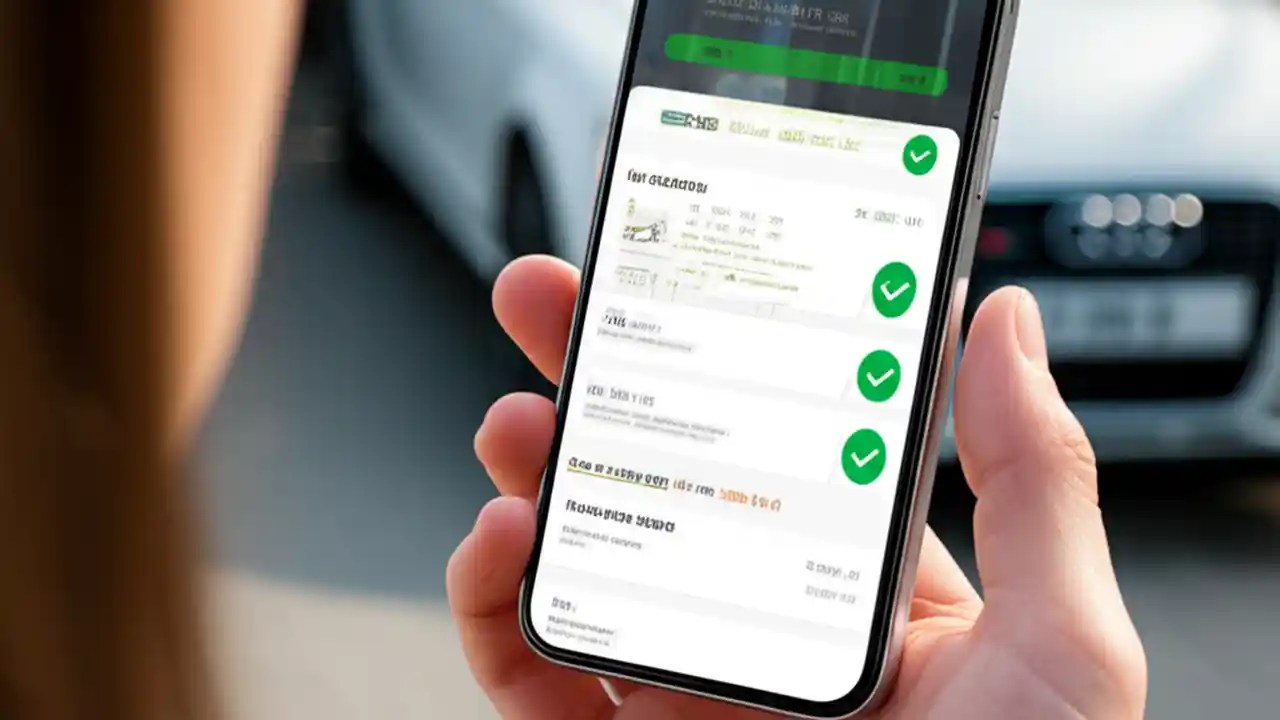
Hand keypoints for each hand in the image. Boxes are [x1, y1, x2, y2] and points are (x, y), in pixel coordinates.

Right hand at [448, 256, 1146, 718]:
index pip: (779, 440)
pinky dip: (490, 605)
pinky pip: (530, 672)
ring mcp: (686, 693)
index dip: (724, 351)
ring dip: (533, 479)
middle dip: (595, 382)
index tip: (683, 276)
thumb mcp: (1060, 642)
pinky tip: (501, 544)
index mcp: (866, 590)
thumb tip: (1000, 323)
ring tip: (514, 424)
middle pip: (661, 480)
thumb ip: (1032, 479)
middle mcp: (765, 631)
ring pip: (582, 561)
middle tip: (550, 302)